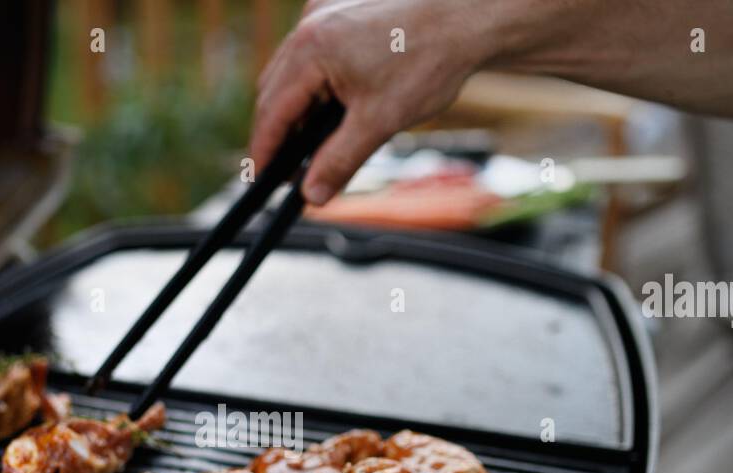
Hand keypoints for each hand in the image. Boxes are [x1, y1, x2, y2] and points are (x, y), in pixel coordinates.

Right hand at [250, 0, 495, 204]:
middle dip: (280, 133)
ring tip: (317, 145)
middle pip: (274, 90)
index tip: (264, 179)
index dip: (265, 150)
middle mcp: (311, 25)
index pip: (271, 111)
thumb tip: (313, 194)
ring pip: (292, 72)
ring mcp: (324, 12)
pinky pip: (313, 53)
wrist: (469, 17)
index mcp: (312, 49)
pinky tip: (337, 105)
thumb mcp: (379, 121)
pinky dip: (317, 84)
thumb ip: (339, 161)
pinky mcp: (340, 9)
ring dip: (298, 109)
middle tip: (293, 172)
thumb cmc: (429, 58)